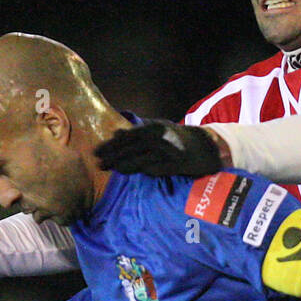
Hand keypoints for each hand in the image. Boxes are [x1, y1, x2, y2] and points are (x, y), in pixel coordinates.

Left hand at [94, 120, 225, 176]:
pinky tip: (132, 172)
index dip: (111, 145)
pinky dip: (144, 170)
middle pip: (131, 147)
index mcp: (153, 128)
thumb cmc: (176, 139)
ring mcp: (168, 151)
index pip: (127, 136)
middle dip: (113, 156)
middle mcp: (160, 137)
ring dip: (125, 164)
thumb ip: (137, 131)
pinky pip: (156, 168)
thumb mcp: (157, 129)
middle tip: (98, 163)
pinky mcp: (176, 164)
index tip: (96, 151)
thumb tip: (116, 133)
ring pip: (141, 158)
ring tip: (111, 169)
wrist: (203, 147)